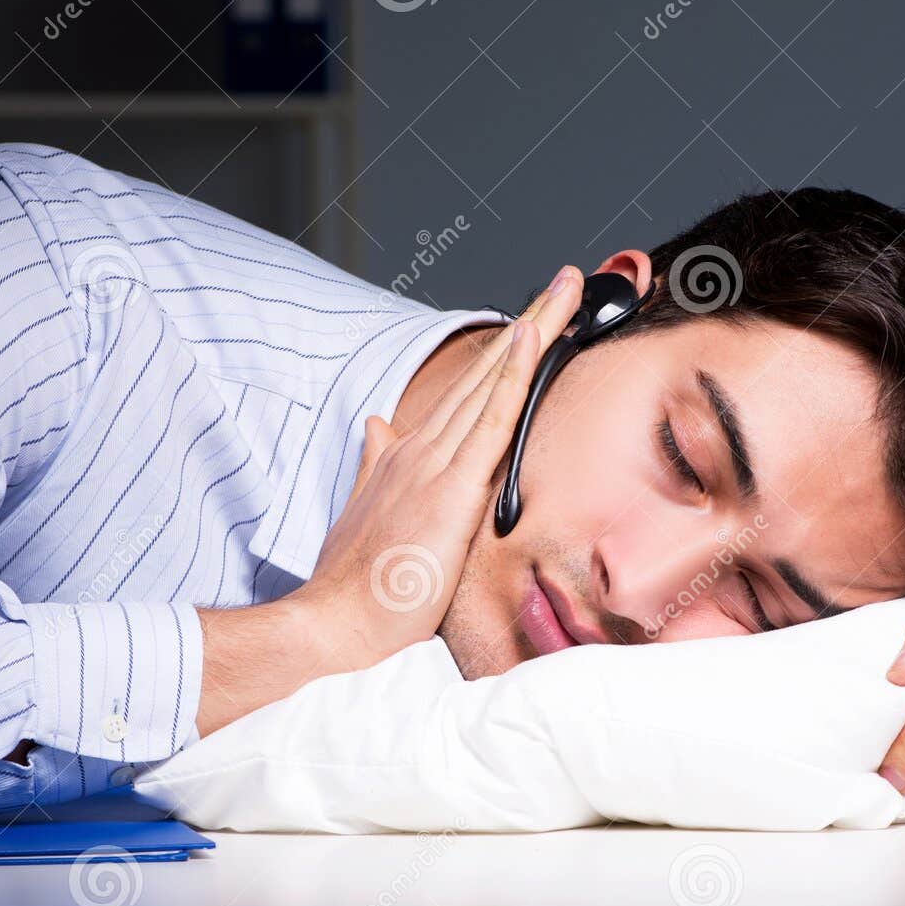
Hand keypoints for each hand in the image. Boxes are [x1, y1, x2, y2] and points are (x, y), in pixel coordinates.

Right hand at [295, 264, 583, 665]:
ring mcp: (436, 463)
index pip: (470, 392)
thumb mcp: (371, 514)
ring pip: (493, 382)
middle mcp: (423, 447)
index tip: (536, 319)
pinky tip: (531, 339)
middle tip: (569, 280)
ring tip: (566, 290)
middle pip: (487, 372)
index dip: (505, 352)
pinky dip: (511, 375)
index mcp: (411, 456)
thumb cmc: (358, 585)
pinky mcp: (452, 487)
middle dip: (531, 322)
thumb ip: (379, 466)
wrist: (335, 624)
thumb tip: (379, 424)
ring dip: (532, 331)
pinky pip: (491, 420)